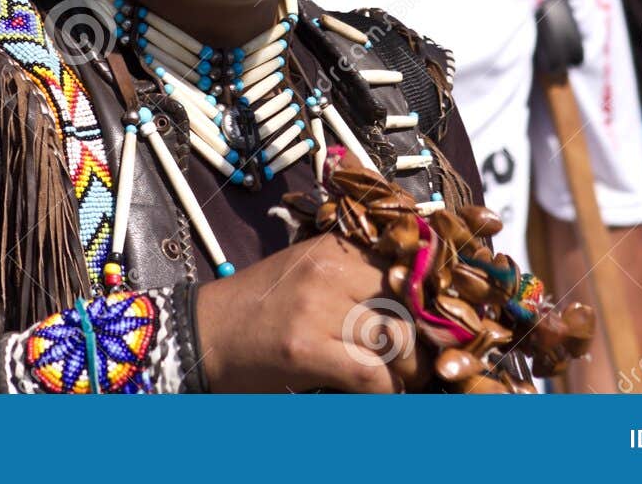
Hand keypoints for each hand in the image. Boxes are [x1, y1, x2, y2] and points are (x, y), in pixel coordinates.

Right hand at [192, 232, 429, 392]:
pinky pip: (372, 375)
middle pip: (409, 302)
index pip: (408, 266)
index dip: (430, 300)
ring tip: (402, 380)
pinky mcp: (306, 350)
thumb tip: (416, 299)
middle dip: (425, 337)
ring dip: (409, 369)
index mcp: (332, 247)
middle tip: (424, 359)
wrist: (203, 333)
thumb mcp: (307, 270)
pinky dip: (384, 392)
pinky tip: (377, 395)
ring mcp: (316, 309)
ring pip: (396, 340)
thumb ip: (354, 274)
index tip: (438, 322)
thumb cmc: (259, 307)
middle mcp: (328, 270)